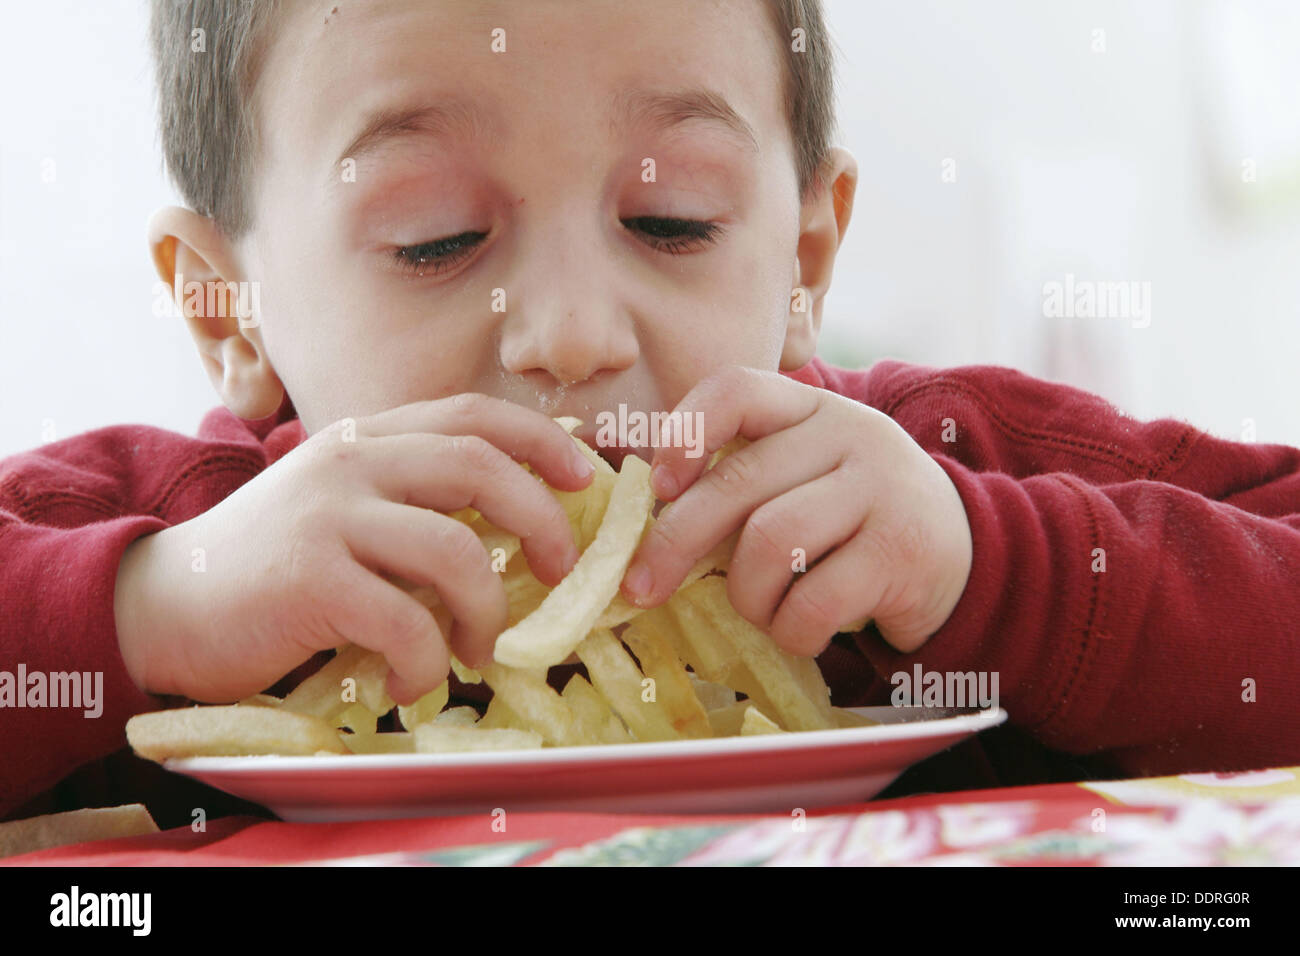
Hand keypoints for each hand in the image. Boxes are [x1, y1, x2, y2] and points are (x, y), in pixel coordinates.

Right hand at [114, 395, 593, 704]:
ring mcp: (328, 515)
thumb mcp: (342, 507)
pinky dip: (427, 662)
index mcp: (365, 437)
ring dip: (488, 611)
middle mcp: (350, 461)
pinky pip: (406, 621)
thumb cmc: (270, 565)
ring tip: (479, 650)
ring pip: (456, 551)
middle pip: (480, 468)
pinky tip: (413, 683)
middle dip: (543, 520)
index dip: (539, 439)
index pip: (470, 414)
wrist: (165, 605)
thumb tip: (514, 527)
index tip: (585, 475)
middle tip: (563, 571)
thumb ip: (410, 500)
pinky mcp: (309, 578)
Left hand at [619, 366, 972, 655]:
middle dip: (676, 543)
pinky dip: (790, 630)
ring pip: (769, 543)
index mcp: (811, 408)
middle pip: (738, 484)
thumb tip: (644, 528)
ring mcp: (880, 488)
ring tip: (762, 609)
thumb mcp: (804, 476)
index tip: (658, 486)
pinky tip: (801, 631)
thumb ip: (741, 480)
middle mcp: (848, 434)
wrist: (961, 552)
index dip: (685, 434)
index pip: (736, 390)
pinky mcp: (901, 551)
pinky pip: (812, 602)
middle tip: (641, 588)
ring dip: (747, 595)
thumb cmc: (852, 519)